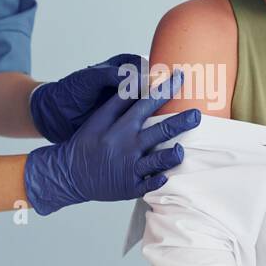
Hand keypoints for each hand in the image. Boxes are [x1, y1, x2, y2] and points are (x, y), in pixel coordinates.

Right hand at [23, 69, 199, 214]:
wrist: (68, 174)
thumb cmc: (86, 144)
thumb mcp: (98, 119)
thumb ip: (119, 102)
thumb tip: (139, 81)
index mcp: (120, 126)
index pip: (145, 103)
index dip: (164, 90)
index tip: (180, 77)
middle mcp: (126, 145)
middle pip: (158, 131)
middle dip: (180, 122)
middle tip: (197, 114)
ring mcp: (129, 168)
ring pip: (157, 161)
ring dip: (172, 155)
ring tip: (182, 149)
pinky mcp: (129, 187)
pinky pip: (148, 185)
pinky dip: (158, 181)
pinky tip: (168, 177)